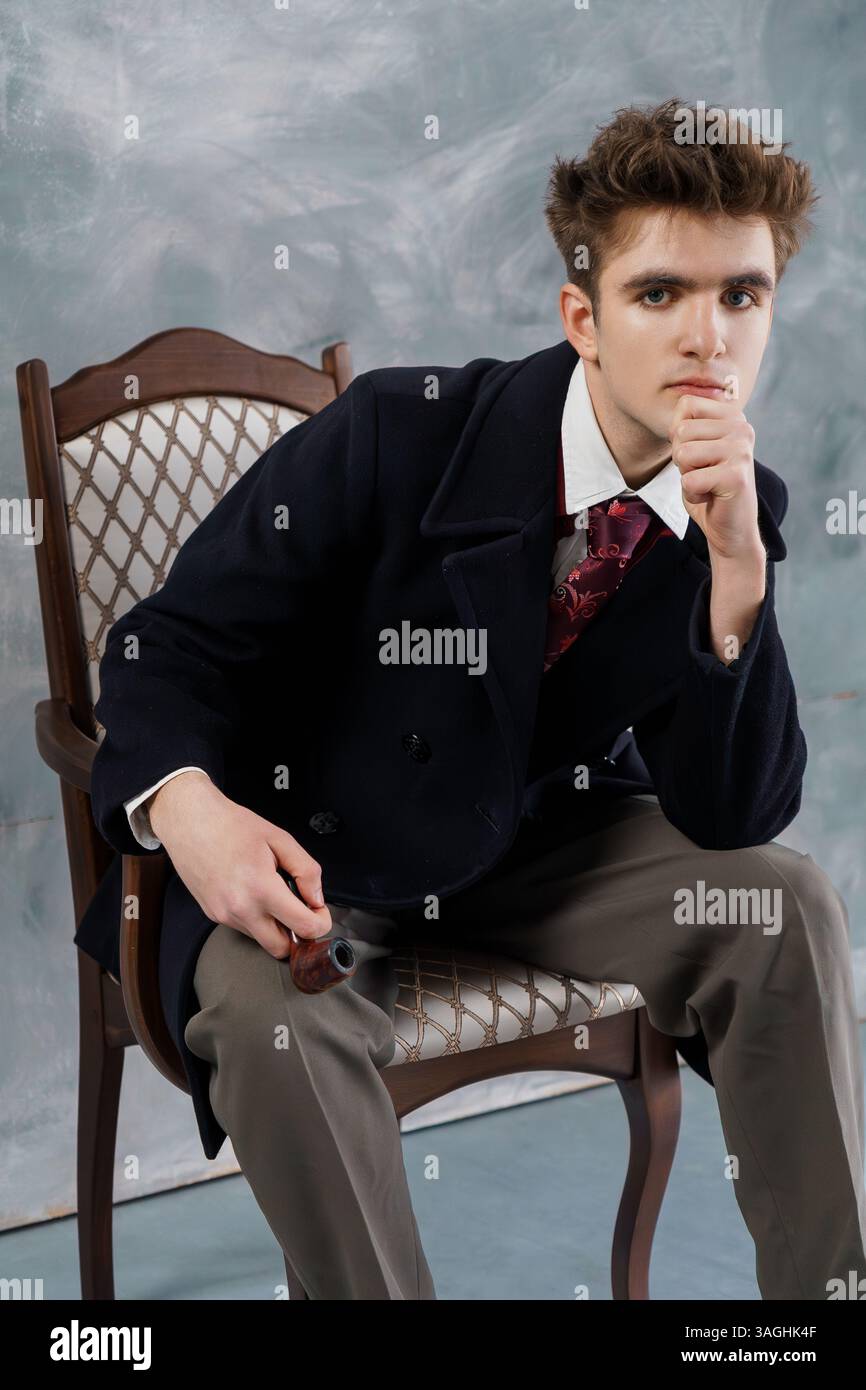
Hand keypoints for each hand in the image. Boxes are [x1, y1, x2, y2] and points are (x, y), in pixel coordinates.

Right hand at [148, 771, 332, 956]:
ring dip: (274, 926)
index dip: (321, 922)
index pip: (304, 928)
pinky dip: (255, 918)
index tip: (319, 910)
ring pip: (261, 939)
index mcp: (261, 888)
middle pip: (282, 949)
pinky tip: (253, 892)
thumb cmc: (231, 825)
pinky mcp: (213, 915)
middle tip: (302, 911)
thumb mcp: (280, 839)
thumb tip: (316, 898)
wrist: (190, 821)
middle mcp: (240, 909)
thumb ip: (307, 870)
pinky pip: (243, 928)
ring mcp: (224, 915)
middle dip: (297, 935)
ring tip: (272, 893)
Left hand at [668, 394, 764, 564]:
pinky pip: (689, 480)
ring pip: (683, 453)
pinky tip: (711, 496)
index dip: (679, 435)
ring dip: (687, 475)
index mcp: (733, 416)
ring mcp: (741, 451)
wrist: (731, 528)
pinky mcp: (736, 477)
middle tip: (703, 473)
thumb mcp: (695, 448)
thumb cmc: (708, 487)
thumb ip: (687, 425)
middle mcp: (741, 428)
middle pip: (681, 430)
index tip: (698, 454)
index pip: (686, 404)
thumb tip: (675, 411)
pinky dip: (692, 494)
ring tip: (707, 483)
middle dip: (681, 458)